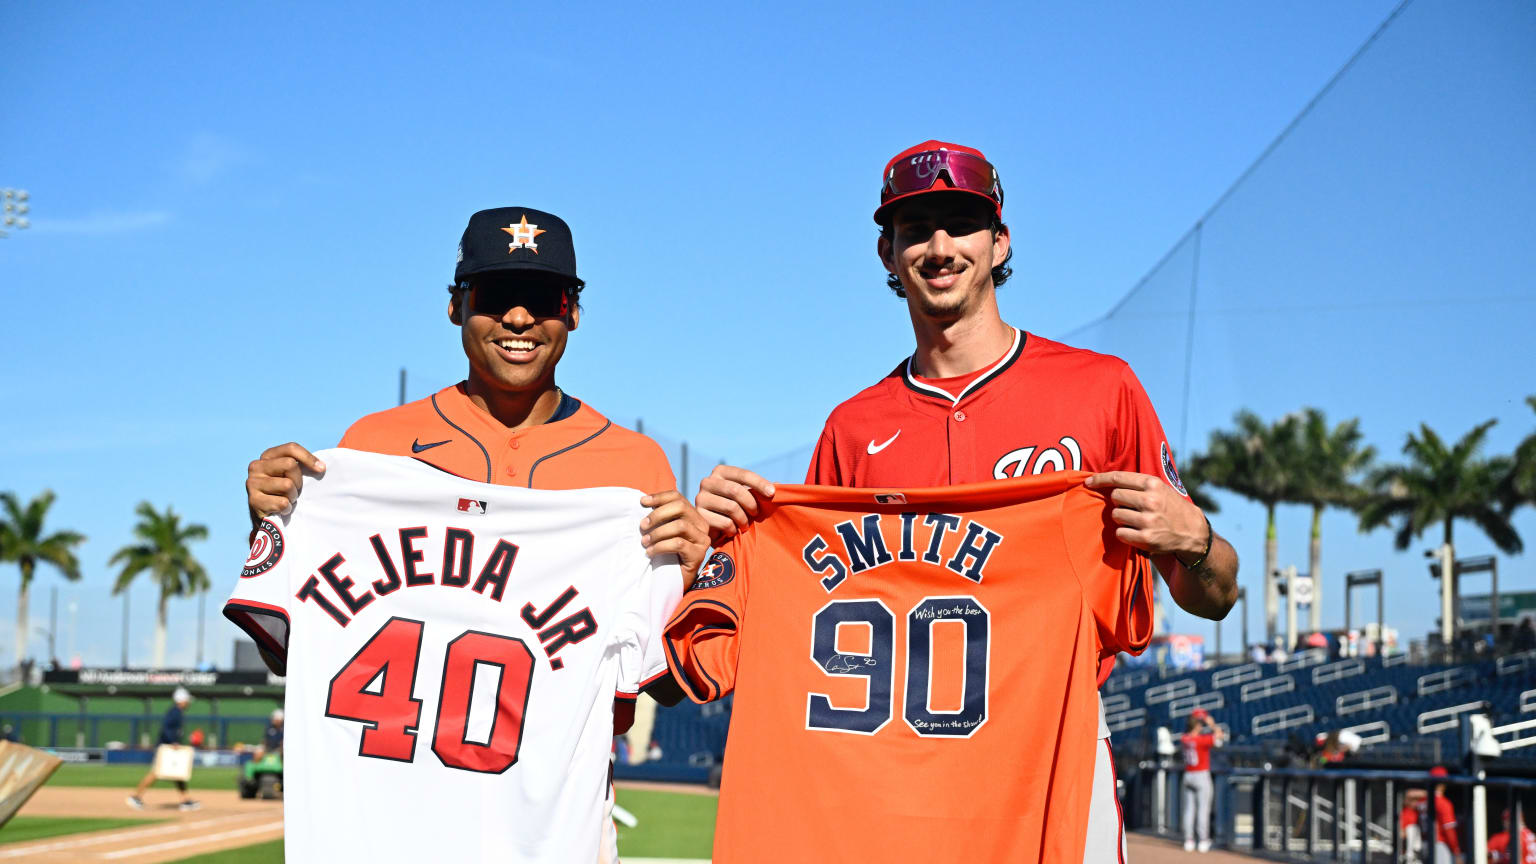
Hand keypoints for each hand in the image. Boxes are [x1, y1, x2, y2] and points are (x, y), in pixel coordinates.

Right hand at [247, 443, 324, 521]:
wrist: (267, 518)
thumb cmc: (283, 493)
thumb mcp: (290, 475)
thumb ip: (301, 465)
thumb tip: (321, 466)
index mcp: (267, 456)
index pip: (291, 448)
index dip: (308, 458)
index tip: (321, 469)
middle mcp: (256, 466)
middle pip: (289, 464)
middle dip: (298, 480)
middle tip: (295, 490)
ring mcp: (252, 483)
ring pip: (287, 484)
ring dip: (292, 496)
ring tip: (287, 500)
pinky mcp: (253, 501)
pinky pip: (282, 503)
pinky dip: (287, 508)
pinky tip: (281, 510)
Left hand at [640, 490, 710, 587]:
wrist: (673, 582)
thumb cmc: (666, 555)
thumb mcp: (663, 532)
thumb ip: (660, 517)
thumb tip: (644, 501)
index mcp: (693, 516)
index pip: (678, 497)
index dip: (659, 497)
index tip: (642, 502)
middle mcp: (702, 525)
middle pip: (681, 507)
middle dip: (658, 514)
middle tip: (642, 526)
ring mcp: (702, 540)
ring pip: (680, 525)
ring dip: (657, 533)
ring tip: (645, 542)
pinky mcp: (699, 555)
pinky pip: (678, 544)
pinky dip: (660, 546)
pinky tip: (650, 553)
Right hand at [695, 465, 774, 544]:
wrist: (714, 529)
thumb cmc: (734, 509)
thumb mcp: (746, 496)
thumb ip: (759, 490)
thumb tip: (779, 487)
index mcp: (720, 472)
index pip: (743, 474)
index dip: (759, 483)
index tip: (772, 494)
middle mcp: (707, 482)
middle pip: (736, 491)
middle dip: (751, 504)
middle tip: (756, 514)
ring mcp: (700, 498)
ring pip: (731, 508)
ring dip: (744, 520)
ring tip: (745, 525)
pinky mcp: (699, 516)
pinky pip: (725, 523)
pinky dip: (734, 529)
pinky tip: (732, 530)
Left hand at [1084, 471, 1204, 558]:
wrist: (1193, 531)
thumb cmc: (1171, 507)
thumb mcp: (1160, 488)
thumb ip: (1137, 484)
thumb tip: (1106, 481)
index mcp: (1153, 484)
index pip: (1118, 478)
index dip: (1100, 479)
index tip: (1088, 482)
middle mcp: (1150, 500)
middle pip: (1114, 497)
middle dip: (1118, 502)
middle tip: (1131, 507)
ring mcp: (1148, 520)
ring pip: (1116, 515)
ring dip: (1121, 518)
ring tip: (1136, 520)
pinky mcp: (1146, 538)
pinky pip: (1120, 533)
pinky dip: (1124, 534)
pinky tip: (1136, 532)